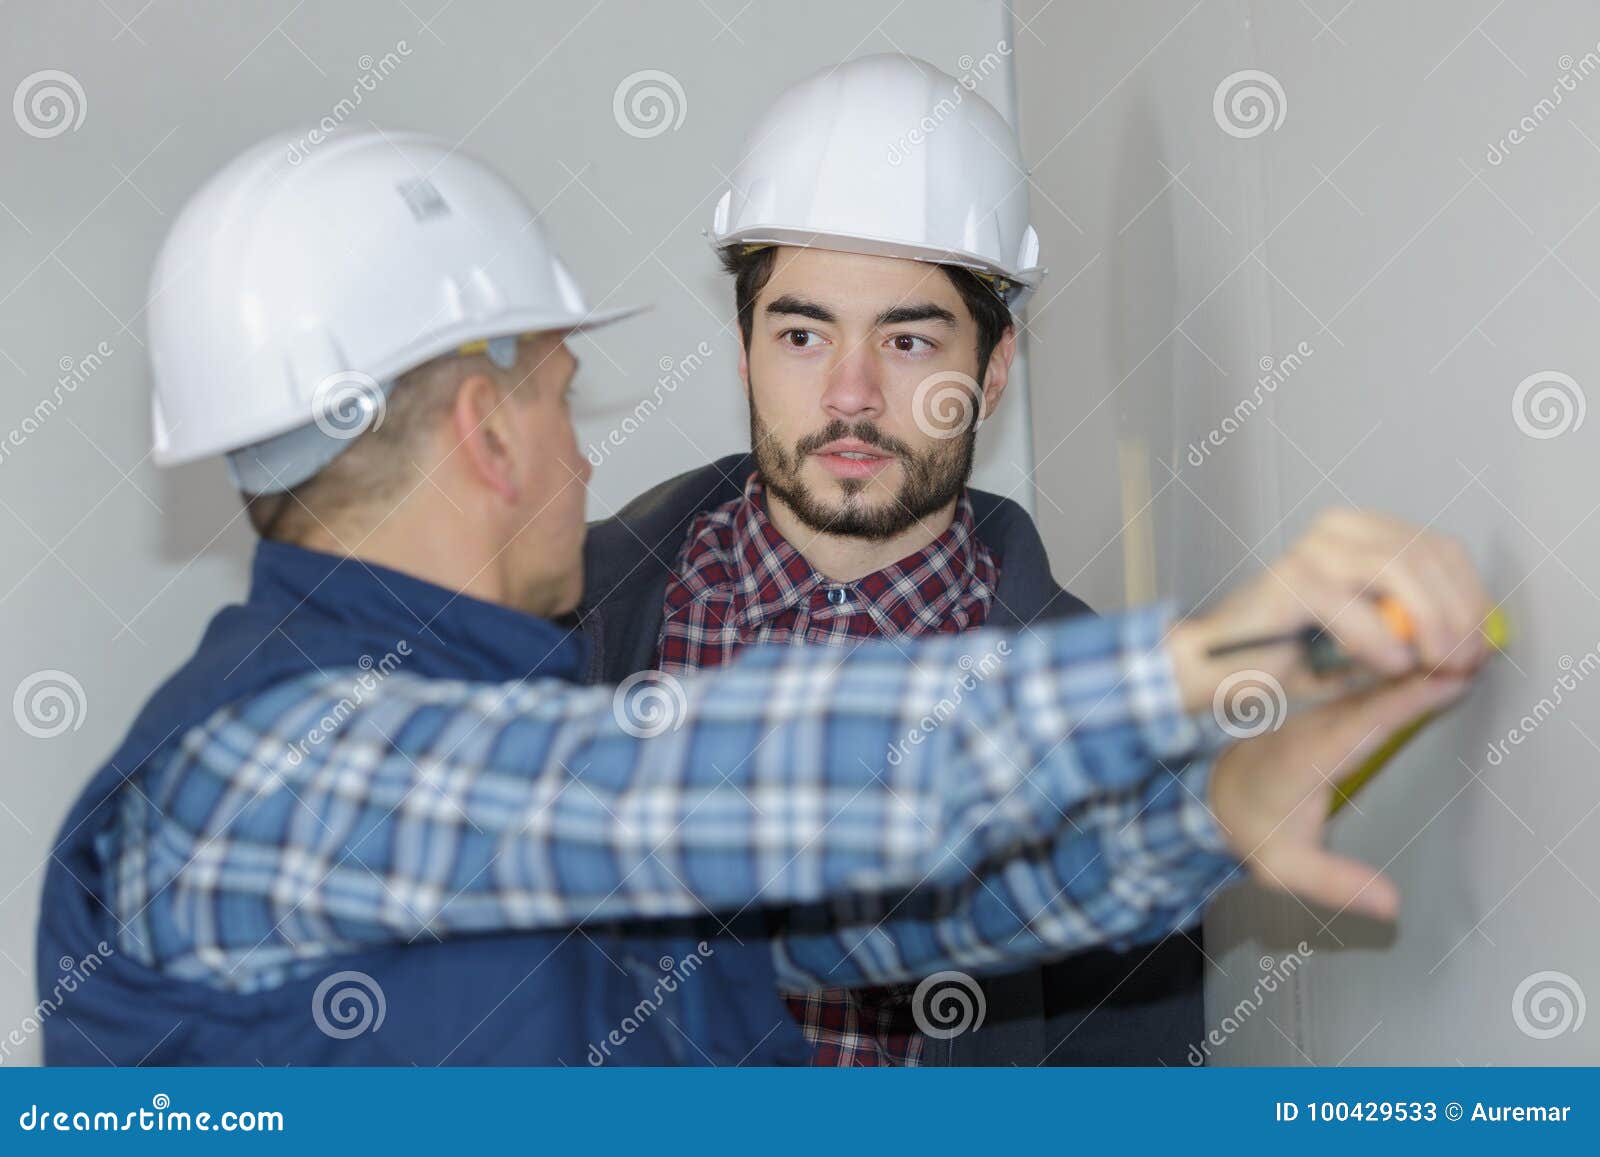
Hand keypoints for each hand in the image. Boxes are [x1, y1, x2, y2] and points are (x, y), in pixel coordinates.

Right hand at [1167, 509, 1492, 712]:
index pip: (1439, 549)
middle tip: (1465, 663)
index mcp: (1358, 531)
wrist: (1210, 665)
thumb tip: (1474, 642)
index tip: (1481, 644)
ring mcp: (1314, 548)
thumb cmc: (1285, 653)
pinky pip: (1360, 609)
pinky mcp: (1294, 579)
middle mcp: (1338, 528)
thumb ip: (1411, 630)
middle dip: (1459, 614)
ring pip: (1402, 570)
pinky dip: (1384, 643)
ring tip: (1434, 666)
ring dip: (1431, 624)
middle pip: (1427, 555)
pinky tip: (1389, 668)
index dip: (1471, 596)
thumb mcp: (1364, 636)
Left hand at [1207, 673, 1469, 919]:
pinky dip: (1405, 668)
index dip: (1402, 700)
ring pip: (1374, 680)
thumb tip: (1392, 906)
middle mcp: (1317, 726)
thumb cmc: (1253, 826)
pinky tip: (1438, 657)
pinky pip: (1372, 683)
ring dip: (1416, 664)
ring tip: (1467, 648)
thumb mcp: (1284, 867)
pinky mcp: (1334, 708)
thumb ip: (1335, 884)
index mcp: (1305, 757)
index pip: (1358, 723)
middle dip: (1422, 671)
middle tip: (1474, 656)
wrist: (1217, 791)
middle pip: (1374, 691)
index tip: (1446, 681)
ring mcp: (1325, 712)